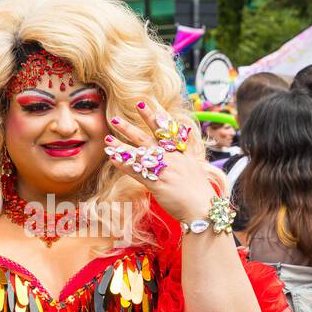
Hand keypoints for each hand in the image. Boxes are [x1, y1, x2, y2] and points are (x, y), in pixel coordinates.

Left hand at [103, 100, 215, 222]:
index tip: (145, 102)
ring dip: (122, 145)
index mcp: (181, 152)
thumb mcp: (193, 168)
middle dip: (132, 126)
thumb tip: (176, 149)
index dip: (155, 114)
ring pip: (139, 154)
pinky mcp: (158, 184)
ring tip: (108, 138)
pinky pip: (137, 172)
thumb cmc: (198, 191)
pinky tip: (113, 159)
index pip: (167, 129)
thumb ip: (183, 157)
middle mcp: (172, 158)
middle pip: (149, 138)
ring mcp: (165, 170)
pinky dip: (125, 165)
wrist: (203, 209)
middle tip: (116, 118)